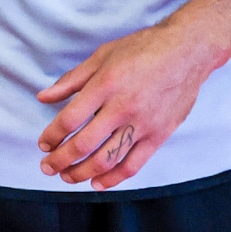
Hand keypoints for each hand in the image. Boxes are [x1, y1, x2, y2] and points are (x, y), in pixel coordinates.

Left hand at [36, 23, 212, 186]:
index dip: (52, 137)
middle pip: (83, 145)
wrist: (188, 51)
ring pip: (106, 159)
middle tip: (47, 168)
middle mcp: (123, 107)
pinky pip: (133, 164)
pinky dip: (113, 178)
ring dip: (82, 173)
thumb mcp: (102, 55)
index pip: (69, 120)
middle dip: (60, 161)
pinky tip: (98, 183)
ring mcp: (143, 123)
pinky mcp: (159, 134)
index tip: (43, 145)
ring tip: (68, 177)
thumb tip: (42, 97)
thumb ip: (71, 80)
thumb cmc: (143, 48)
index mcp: (105, 85)